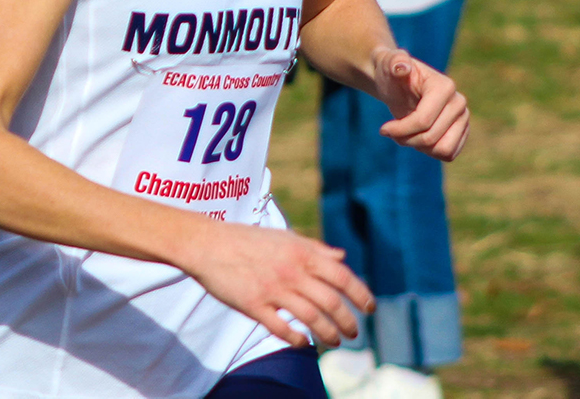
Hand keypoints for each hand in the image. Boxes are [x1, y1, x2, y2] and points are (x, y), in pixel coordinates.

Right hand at [178, 223, 373, 348]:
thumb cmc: (249, 240)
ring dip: (328, 334)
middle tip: (354, 333)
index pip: (342, 277)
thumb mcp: (286, 237)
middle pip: (331, 302)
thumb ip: (316, 249)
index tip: (370, 309)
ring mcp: (272, 289)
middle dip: (348, 321)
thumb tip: (342, 257)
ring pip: (311, 318)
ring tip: (335, 342)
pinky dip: (297, 338)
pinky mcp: (253, 305)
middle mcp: (291, 272)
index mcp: (302, 253)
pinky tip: (304, 342)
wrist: (209, 244)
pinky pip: (281, 328)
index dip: (361, 294)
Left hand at [372, 46, 469, 160]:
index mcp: (445, 86)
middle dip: (407, 139)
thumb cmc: (390, 72)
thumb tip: (402, 66)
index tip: (383, 129)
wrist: (397, 83)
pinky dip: (429, 151)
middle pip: (430, 138)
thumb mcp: (387, 64)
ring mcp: (463, 118)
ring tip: (406, 134)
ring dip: (419, 147)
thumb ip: (394, 61)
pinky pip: (449, 154)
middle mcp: (459, 102)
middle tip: (393, 130)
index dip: (400, 130)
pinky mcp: (462, 131)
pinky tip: (417, 137)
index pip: (423, 121)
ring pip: (443, 150)